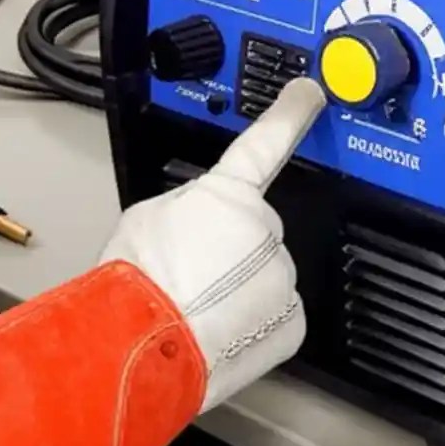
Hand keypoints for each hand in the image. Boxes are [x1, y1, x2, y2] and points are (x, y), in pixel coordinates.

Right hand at [98, 78, 325, 410]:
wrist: (138, 351)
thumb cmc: (134, 287)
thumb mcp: (146, 217)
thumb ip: (188, 204)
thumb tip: (198, 215)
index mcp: (227, 194)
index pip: (266, 142)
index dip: (290, 113)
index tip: (310, 94)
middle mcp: (265, 229)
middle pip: (257, 231)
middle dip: (231, 250)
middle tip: (190, 274)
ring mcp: (282, 276)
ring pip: (266, 276)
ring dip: (240, 290)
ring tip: (195, 307)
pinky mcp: (291, 322)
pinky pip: (274, 316)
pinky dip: (252, 324)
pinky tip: (216, 331)